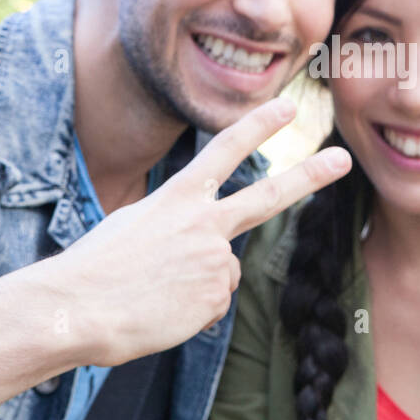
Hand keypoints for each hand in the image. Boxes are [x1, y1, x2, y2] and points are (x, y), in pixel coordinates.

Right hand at [49, 96, 351, 367]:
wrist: (77, 308)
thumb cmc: (94, 269)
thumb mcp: (134, 226)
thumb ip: (179, 227)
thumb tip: (210, 252)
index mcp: (177, 198)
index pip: (225, 150)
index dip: (257, 125)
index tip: (286, 106)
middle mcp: (204, 223)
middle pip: (268, 197)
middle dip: (310, 176)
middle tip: (342, 159)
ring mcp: (214, 259)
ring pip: (224, 272)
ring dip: (196, 286)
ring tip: (155, 292)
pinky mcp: (214, 296)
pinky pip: (212, 305)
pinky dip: (190, 312)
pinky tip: (161, 311)